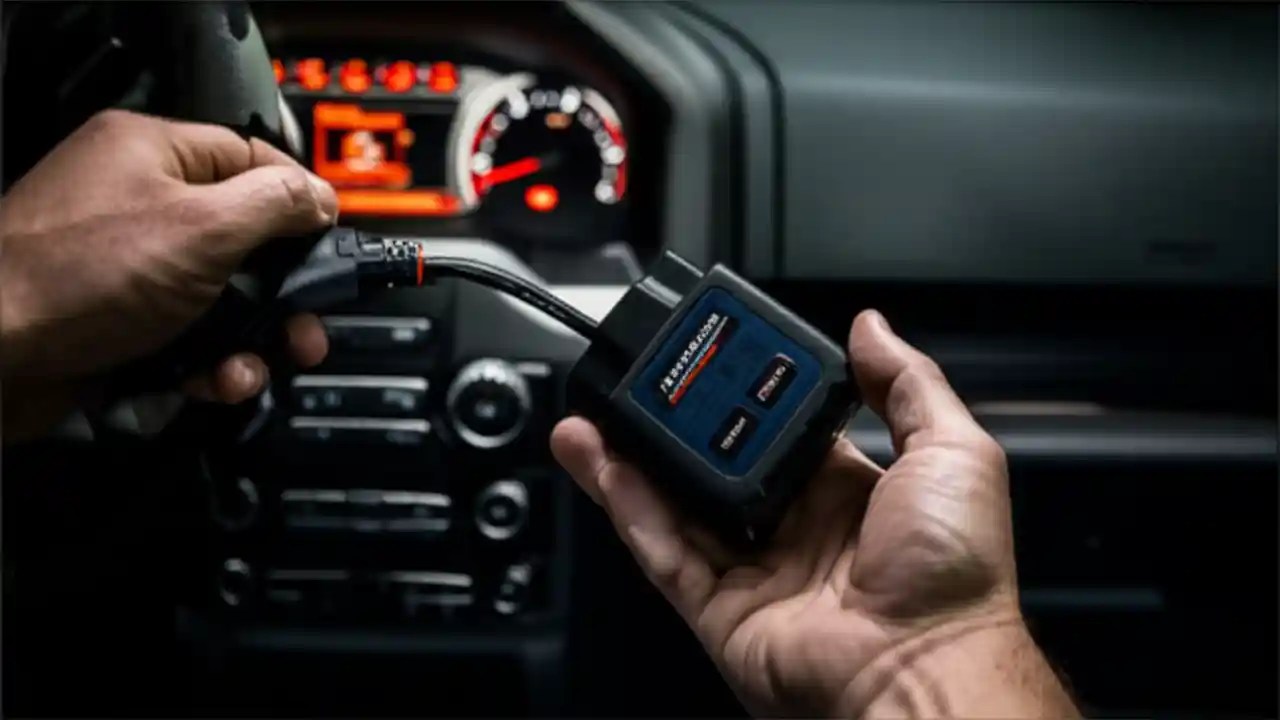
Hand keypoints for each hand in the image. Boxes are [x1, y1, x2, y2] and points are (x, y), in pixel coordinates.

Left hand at [0, 109, 337, 435]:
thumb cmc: (77, 277)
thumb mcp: (203, 227)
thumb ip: (275, 203)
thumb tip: (320, 196)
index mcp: (154, 153)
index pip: (253, 159)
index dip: (301, 202)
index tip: (333, 244)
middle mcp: (140, 202)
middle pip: (246, 239)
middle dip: (285, 292)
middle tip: (309, 327)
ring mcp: (128, 265)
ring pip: (223, 298)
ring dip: (253, 338)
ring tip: (259, 365)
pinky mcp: (120, 320)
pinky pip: (189, 335)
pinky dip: (211, 362)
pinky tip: (216, 381)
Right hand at [550, 310, 1078, 717]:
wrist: (926, 667)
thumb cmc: (955, 577)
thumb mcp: (953, 452)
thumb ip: (907, 384)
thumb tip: (872, 329)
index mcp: (849, 491)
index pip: (779, 428)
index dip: (741, 394)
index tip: (712, 358)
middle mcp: (796, 529)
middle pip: (716, 465)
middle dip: (674, 425)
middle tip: (641, 381)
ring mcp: (754, 570)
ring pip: (676, 505)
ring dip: (631, 460)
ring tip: (595, 414)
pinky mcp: (719, 609)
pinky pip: (664, 552)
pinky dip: (630, 510)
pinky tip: (605, 465)